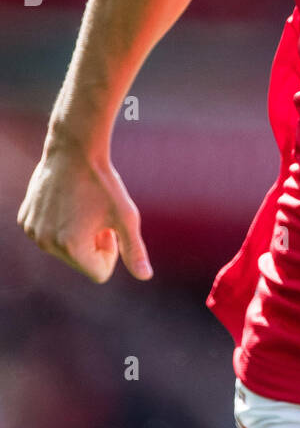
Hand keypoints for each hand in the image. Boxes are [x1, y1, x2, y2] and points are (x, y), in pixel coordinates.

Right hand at [17, 139, 152, 283]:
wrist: (74, 150)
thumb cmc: (103, 183)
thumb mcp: (126, 217)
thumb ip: (135, 250)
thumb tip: (146, 276)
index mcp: (72, 247)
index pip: (99, 272)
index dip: (110, 251)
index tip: (109, 227)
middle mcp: (47, 243)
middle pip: (80, 262)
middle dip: (92, 244)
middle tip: (95, 214)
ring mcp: (32, 232)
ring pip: (64, 249)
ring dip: (76, 235)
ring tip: (81, 207)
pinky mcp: (25, 220)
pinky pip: (48, 235)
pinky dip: (59, 224)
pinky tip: (65, 201)